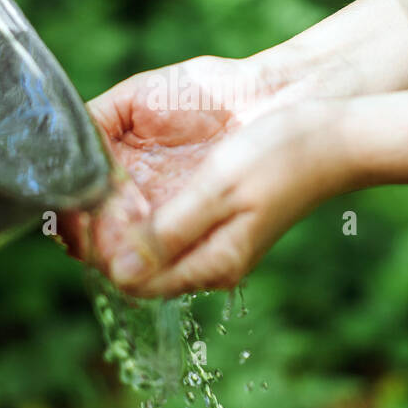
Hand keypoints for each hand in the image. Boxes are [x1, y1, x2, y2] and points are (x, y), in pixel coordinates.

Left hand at [58, 55, 296, 290]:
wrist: (333, 131)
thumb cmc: (285, 156)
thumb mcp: (222, 189)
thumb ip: (169, 231)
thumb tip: (117, 270)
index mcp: (208, 264)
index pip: (126, 276)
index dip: (90, 244)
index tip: (74, 201)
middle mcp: (199, 256)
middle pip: (124, 258)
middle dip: (92, 223)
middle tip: (74, 177)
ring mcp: (200, 232)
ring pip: (132, 233)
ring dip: (106, 204)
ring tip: (90, 165)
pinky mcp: (202, 206)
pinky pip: (151, 210)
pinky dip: (127, 188)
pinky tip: (118, 160)